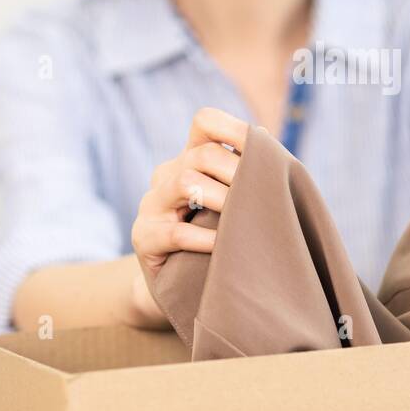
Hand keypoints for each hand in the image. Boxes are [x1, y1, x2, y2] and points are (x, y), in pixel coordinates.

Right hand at [130, 107, 247, 282]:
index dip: (233, 127)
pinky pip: (176, 232)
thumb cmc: (215, 237)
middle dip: (237, 172)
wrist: (179, 287)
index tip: (264, 144)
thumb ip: (244, 173)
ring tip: (243, 219)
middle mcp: (167, 174)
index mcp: (190, 159)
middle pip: (202, 154)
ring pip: (185, 181)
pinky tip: (224, 247)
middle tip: (263, 196)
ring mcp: (152, 204)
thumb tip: (266, 136)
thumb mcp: (230, 202)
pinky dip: (205, 239)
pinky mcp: (143, 236)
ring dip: (222, 199)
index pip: (205, 123)